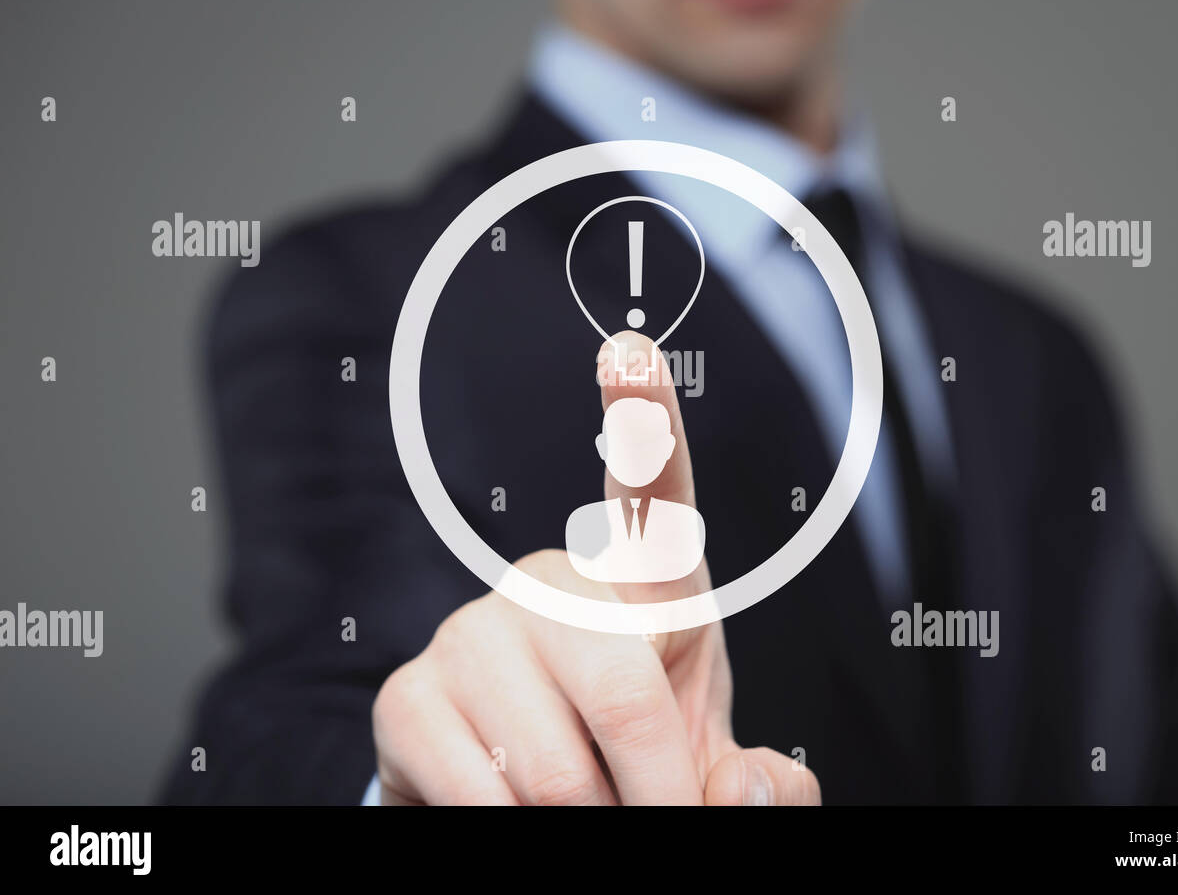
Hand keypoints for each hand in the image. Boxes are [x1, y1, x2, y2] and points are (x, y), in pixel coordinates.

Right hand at [372, 331, 819, 803]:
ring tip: (588, 816)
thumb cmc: (634, 762)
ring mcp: (472, 634)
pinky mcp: (408, 697)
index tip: (629, 351)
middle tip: (662, 826)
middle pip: (627, 692)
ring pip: (555, 768)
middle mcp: (552, 585)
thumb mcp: (711, 768)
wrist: (521, 804)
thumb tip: (745, 789)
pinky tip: (514, 817)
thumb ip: (762, 786)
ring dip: (591, 824)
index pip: (652, 493)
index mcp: (646, 586)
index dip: (644, 421)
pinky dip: (517, 834)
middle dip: (659, 796)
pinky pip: (482, 795)